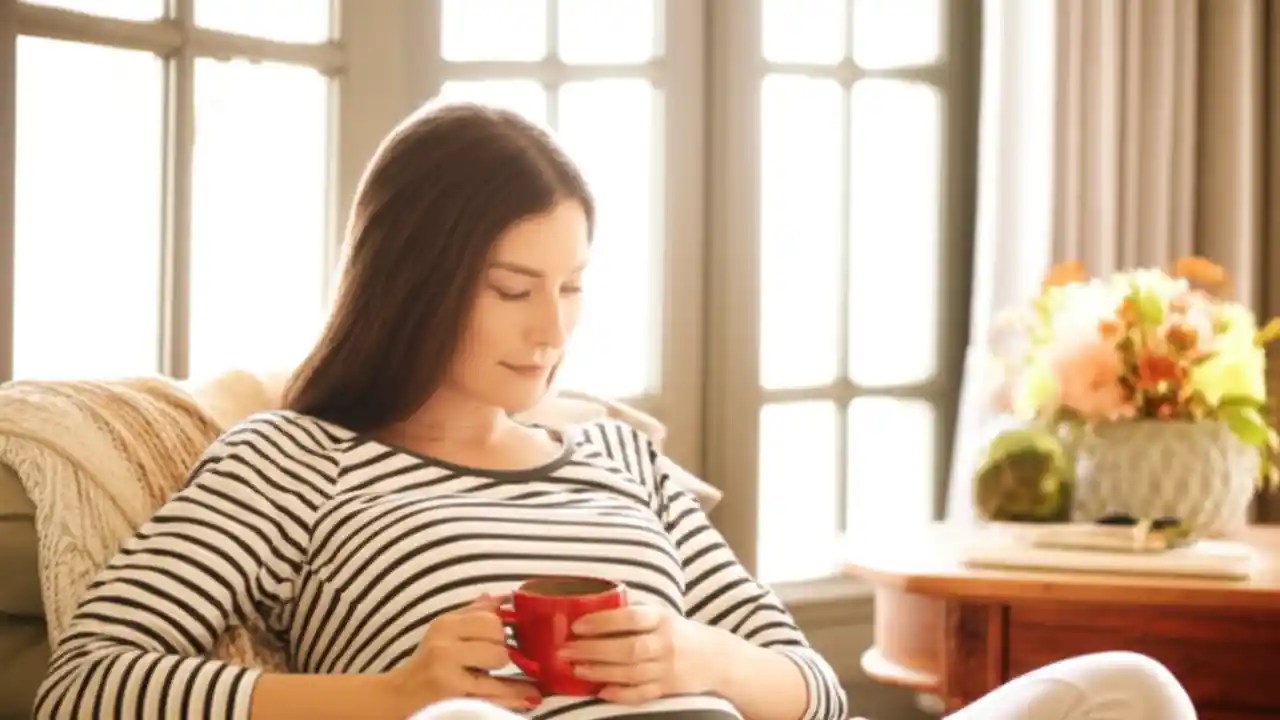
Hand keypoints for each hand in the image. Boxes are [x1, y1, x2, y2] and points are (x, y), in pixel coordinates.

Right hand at [382, 595, 541, 713]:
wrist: (397, 699)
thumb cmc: (427, 664)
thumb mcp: (444, 633)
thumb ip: (473, 614)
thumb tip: (503, 597)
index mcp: (445, 626)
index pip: (490, 620)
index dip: (502, 632)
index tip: (505, 640)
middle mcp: (444, 648)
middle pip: (498, 644)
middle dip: (504, 654)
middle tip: (501, 665)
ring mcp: (449, 676)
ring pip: (499, 669)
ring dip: (516, 681)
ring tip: (529, 689)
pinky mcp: (454, 701)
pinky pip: (494, 697)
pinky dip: (513, 699)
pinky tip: (528, 699)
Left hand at [560, 603, 720, 703]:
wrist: (717, 658)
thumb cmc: (680, 632)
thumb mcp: (662, 614)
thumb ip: (634, 611)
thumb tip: (593, 604)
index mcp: (662, 618)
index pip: (631, 618)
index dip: (603, 621)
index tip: (577, 625)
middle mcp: (666, 643)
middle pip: (627, 648)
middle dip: (593, 650)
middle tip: (565, 650)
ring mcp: (667, 669)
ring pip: (631, 672)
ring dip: (600, 672)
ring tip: (575, 669)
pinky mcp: (668, 690)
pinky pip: (641, 694)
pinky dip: (620, 694)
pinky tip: (600, 691)